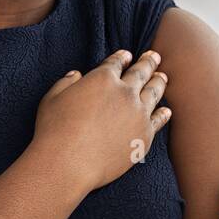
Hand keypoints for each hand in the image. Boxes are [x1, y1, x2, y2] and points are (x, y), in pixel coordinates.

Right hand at [32, 49, 170, 196]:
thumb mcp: (52, 98)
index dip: (121, 57)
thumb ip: (65, 83)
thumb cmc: (54, 130)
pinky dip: (164, 113)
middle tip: (154, 56)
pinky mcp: (145, 135)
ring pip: (154, 92)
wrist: (69, 163)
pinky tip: (166, 110)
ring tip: (163, 76)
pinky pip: (158, 120)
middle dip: (148, 62)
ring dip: (159, 82)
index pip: (116, 63)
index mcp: (103, 78)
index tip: (126, 55)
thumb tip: (76, 75)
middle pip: (141, 72)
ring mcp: (138, 113)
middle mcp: (125, 92)